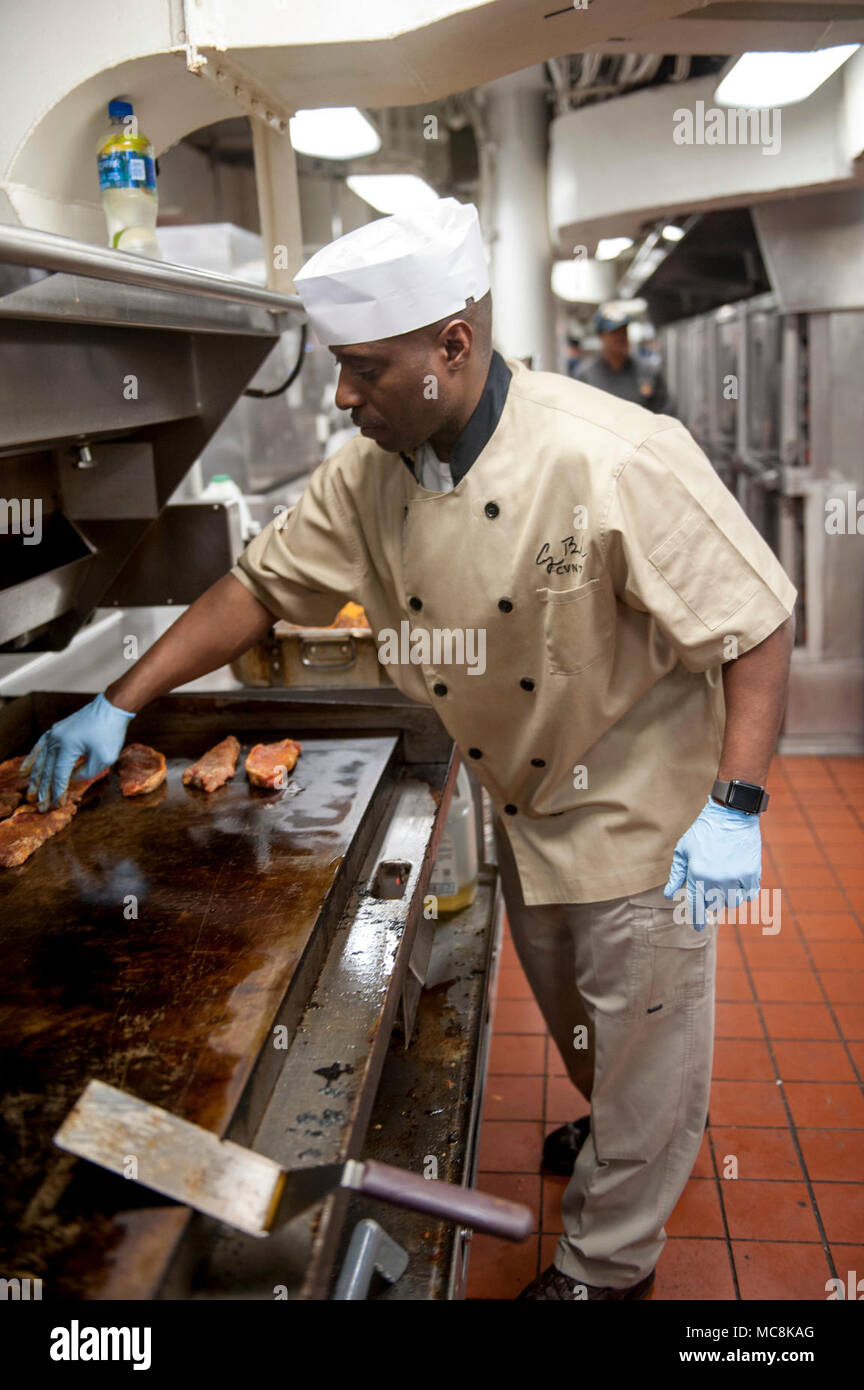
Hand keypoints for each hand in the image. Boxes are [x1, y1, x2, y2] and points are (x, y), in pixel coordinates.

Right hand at [21, 693, 134, 809]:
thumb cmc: (111, 732)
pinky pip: (40, 748)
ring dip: (35, 779)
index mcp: (67, 747)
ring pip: (40, 760)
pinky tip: (25, 770)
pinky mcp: (56, 731)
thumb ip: (86, 772)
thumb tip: (70, 778)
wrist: (111, 708)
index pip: (59, 775)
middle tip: (41, 807)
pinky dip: (32, 760)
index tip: (57, 805)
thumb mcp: (104, 758)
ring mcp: (54, 734)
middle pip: (46, 770)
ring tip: (30, 793)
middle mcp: (56, 740)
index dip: (58, 792)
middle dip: (44, 791)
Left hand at [663, 796, 761, 929]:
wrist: (731, 815)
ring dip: (729, 896)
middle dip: (712, 899)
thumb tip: (670, 896)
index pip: (696, 906)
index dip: (697, 919)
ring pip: (733, 903)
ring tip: (726, 882)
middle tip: (713, 886)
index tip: (697, 928)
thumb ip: (677, 874)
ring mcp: (735, 877)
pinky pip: (750, 895)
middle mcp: (716, 879)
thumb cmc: (703, 831)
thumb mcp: (684, 850)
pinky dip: (745, 891)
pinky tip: (740, 881)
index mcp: (697, 874)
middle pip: (715, 905)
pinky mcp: (752, 873)